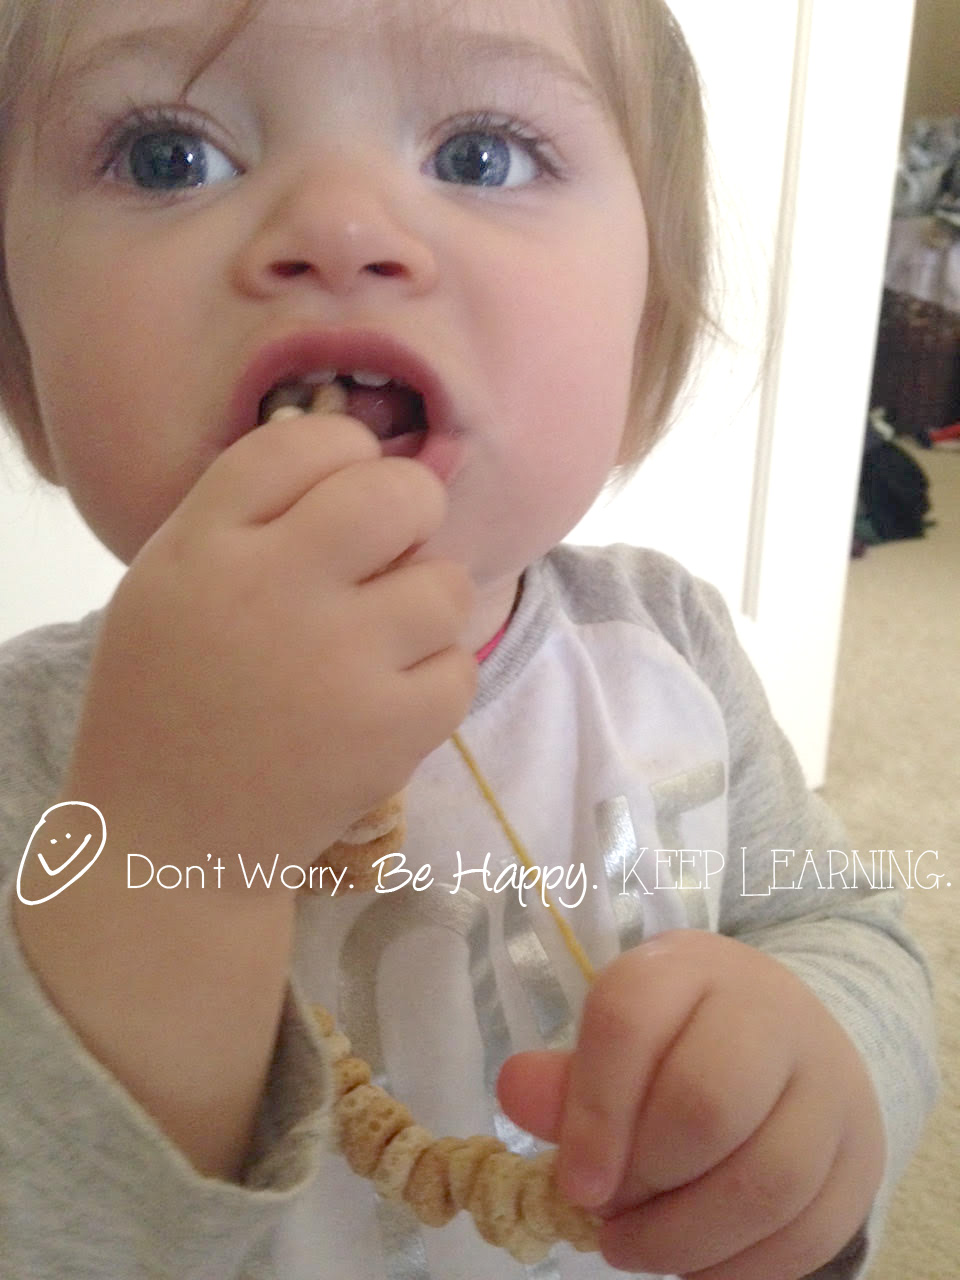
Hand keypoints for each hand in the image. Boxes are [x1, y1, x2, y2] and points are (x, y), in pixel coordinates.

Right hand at [62, 411, 476, 886]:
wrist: (174, 844)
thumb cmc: (168, 703)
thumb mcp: (168, 584)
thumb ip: (244, 516)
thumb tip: (355, 460)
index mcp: (206, 546)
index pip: (306, 440)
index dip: (343, 451)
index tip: (345, 485)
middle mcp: (276, 589)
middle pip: (400, 492)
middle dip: (411, 511)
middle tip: (390, 551)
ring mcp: (341, 661)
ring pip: (447, 582)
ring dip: (426, 604)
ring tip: (383, 642)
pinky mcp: (392, 729)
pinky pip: (461, 665)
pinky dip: (435, 680)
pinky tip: (389, 700)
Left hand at [497, 930, 884, 1278]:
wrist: (789, 1041)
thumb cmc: (679, 1040)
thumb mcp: (619, 1036)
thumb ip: (566, 1075)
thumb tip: (518, 1093)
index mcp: (688, 967)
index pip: (630, 1020)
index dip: (594, 1112)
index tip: (576, 1187)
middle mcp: (770, 1011)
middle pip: (707, 1103)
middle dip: (646, 1181)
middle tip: (609, 1215)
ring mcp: (828, 1083)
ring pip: (766, 1181)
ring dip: (688, 1239)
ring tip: (638, 1249)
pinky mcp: (859, 1154)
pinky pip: (806, 1233)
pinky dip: (738, 1268)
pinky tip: (692, 1264)